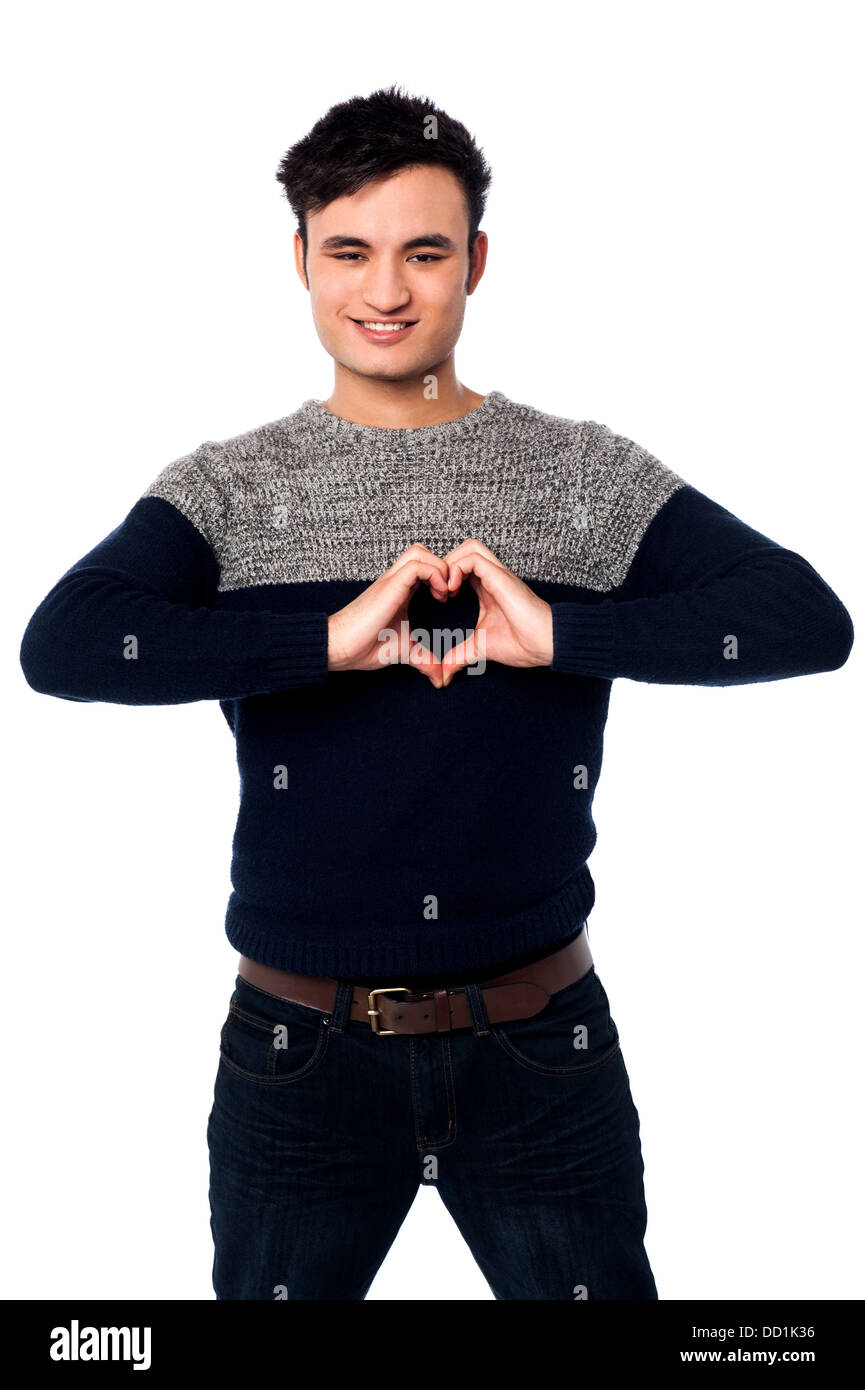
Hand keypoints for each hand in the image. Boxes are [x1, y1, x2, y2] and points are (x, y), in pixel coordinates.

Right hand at [327, 543, 450, 687]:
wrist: (340, 646)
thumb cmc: (365, 646)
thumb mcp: (404, 651)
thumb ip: (424, 660)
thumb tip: (440, 679)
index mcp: (400, 591)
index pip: (424, 566)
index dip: (442, 577)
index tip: (448, 600)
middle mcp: (396, 580)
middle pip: (422, 552)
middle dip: (443, 567)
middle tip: (449, 594)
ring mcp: (392, 580)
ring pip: (421, 552)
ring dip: (440, 569)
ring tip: (444, 594)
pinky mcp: (391, 584)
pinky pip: (418, 565)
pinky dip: (435, 575)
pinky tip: (438, 597)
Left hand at [439, 539, 552, 685]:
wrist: (545, 645)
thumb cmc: (522, 643)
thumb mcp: (480, 648)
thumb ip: (460, 655)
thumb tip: (444, 674)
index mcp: (487, 588)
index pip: (462, 566)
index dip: (445, 576)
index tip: (439, 599)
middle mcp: (492, 577)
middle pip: (465, 550)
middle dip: (446, 565)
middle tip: (439, 591)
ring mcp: (497, 575)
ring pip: (469, 547)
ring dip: (451, 563)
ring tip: (446, 589)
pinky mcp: (500, 577)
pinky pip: (473, 558)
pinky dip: (457, 569)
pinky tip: (452, 590)